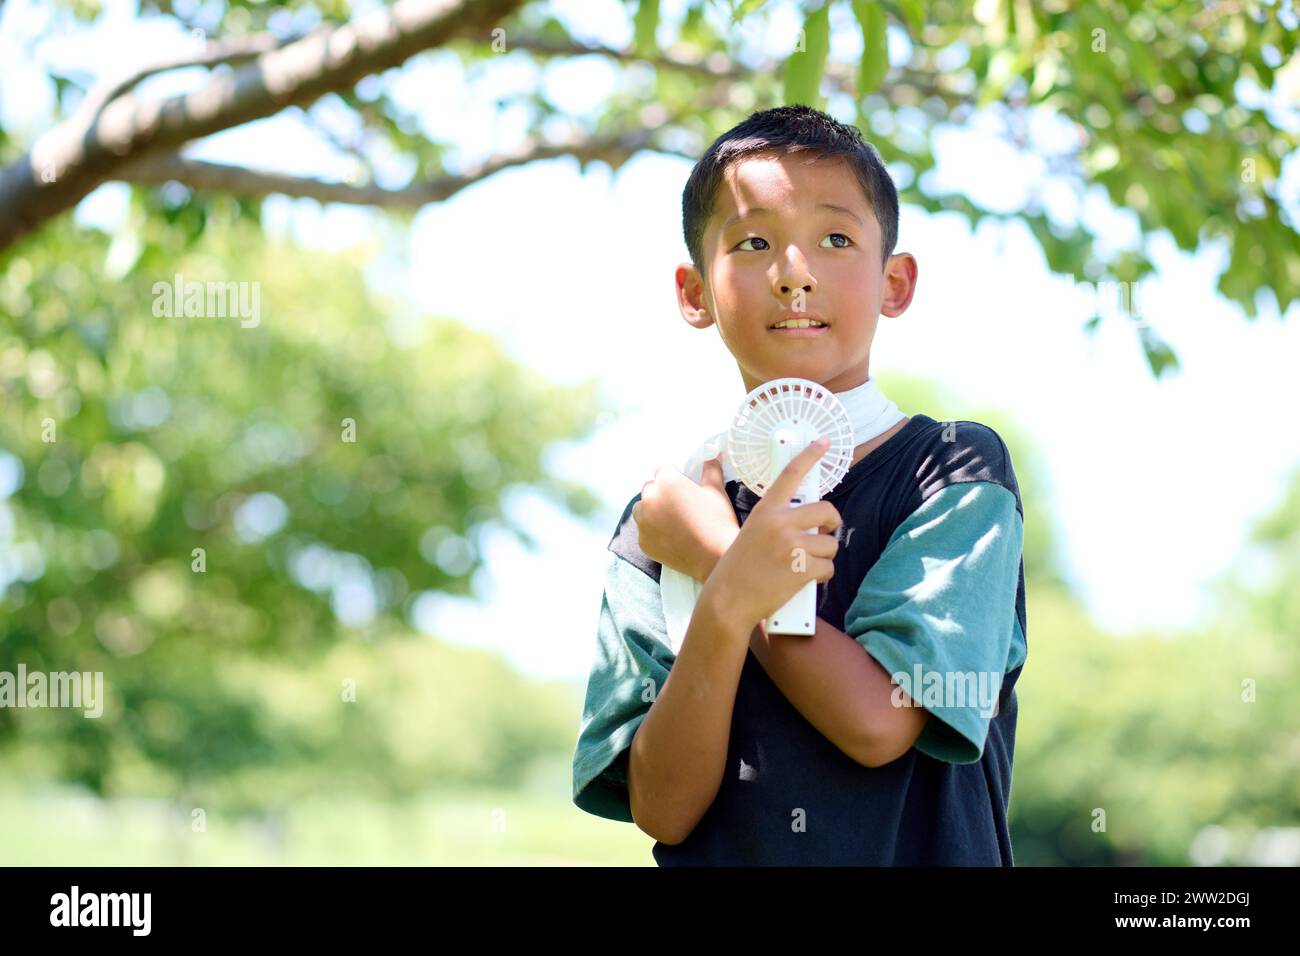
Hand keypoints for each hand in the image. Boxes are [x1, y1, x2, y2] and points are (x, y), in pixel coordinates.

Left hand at [632, 455, 739, 582]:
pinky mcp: (643, 542)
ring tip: (672, 519)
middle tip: (680, 504)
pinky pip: (644, 530)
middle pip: (650, 487)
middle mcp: (650, 499)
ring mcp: (644, 522)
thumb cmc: (717, 521)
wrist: (715, 557)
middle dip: (662, 492)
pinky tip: (670, 536)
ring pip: (641, 508)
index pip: (663, 469)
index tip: (685, 487)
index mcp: (667, 482)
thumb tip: (713, 453)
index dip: (675, 476)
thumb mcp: (716, 490)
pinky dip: (653, 530)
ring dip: (652, 509)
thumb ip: (710, 469)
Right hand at [702, 437, 841, 628]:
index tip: (824, 442)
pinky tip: (804, 581)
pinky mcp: (802, 569)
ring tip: (804, 565)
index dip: (810, 455)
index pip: (791, 474)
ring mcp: (792, 545)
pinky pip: (829, 568)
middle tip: (826, 532)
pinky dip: (821, 577)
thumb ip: (776, 522)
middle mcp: (780, 522)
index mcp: (766, 510)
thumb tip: (807, 522)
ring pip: (831, 544)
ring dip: (823, 557)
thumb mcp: (751, 532)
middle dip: (832, 523)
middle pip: (827, 510)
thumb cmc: (738, 568)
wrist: (728, 599)